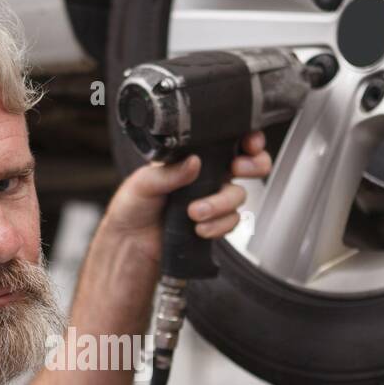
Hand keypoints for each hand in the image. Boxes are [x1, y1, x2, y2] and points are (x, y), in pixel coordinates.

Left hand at [101, 131, 272, 268]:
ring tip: (194, 213)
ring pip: (238, 196)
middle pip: (249, 164)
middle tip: (237, 170)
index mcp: (192, 157)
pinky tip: (199, 229)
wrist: (130, 244)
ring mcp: (213, 200)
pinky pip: (231, 222)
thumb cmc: (132, 207)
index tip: (249, 145)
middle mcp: (207, 176)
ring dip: (220, 205)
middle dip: (253, 165)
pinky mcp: (214, 223)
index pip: (227, 142)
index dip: (247, 140)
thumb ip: (170, 172)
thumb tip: (193, 162)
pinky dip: (218, 225)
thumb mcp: (144, 183)